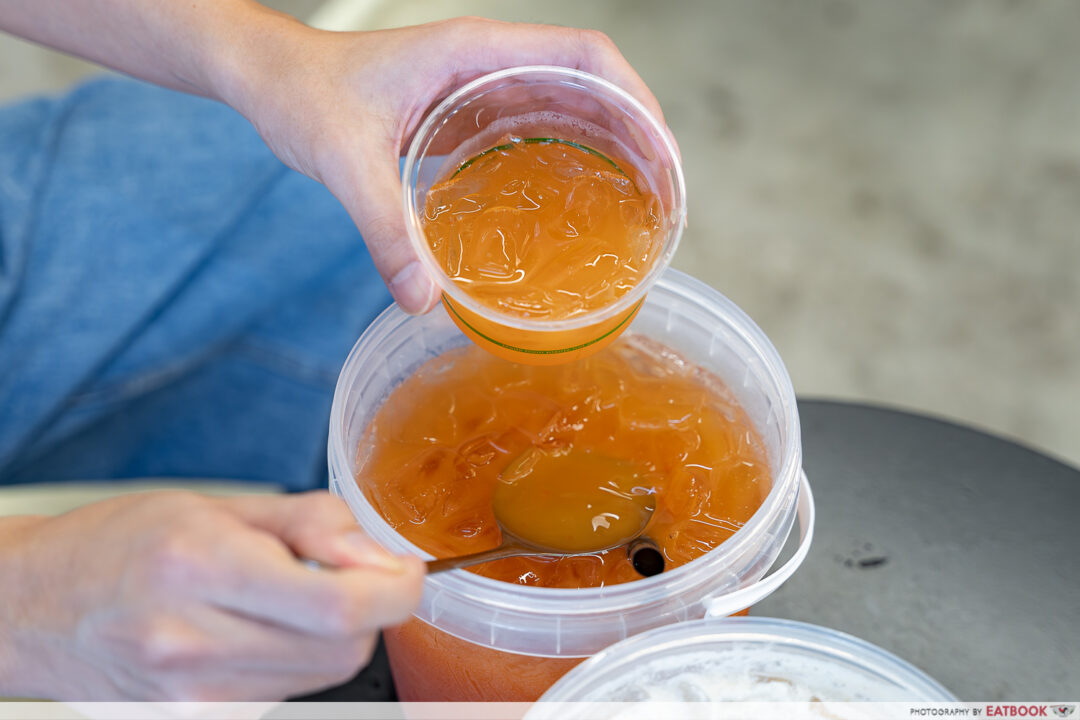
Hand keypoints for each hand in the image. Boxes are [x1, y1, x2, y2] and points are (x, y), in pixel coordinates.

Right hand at [0, 491, 423, 700]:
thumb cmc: (125, 542)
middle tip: (339, 572)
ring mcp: (192, 698)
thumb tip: (382, 559)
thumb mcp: (222, 505)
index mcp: (201, 567)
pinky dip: (293, 660)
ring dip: (328, 635)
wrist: (33, 609)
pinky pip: (285, 693)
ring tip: (276, 598)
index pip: (339, 606)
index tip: (408, 571)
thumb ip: (313, 525)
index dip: (396, 591)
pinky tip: (251, 631)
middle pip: (343, 648)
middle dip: (365, 609)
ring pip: (322, 676)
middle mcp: (193, 642)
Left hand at [222, 15, 668, 312]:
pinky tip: (585, 199)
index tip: (662, 151)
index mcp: (476, 51)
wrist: (272, 80)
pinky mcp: (468, 110)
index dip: (636, 97)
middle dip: (640, 132)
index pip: (586, 55)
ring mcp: (482, 84)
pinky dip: (574, 157)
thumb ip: (384, 228)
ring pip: (573, 104)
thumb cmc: (303, 95)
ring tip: (644, 201)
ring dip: (615, 144)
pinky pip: (539, 126)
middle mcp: (490, 61)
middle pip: (594, 83)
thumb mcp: (344, 160)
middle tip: (666, 197)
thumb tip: (424, 301)